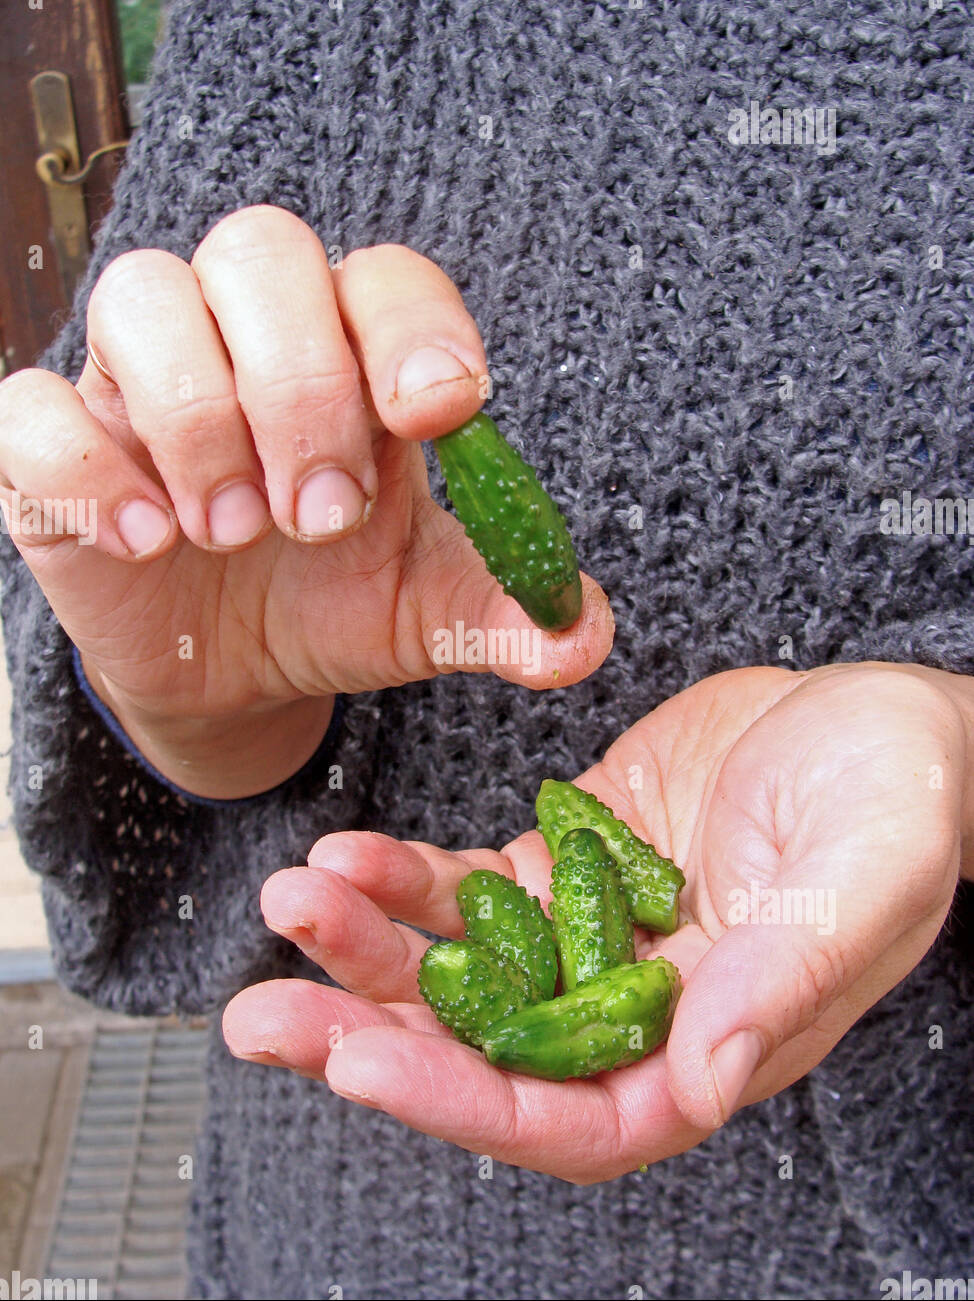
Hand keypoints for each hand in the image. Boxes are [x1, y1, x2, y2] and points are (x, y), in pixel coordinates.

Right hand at [0, 205, 612, 795]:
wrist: (230, 668)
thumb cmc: (335, 603)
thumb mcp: (426, 612)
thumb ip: (502, 611)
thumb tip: (580, 636)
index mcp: (352, 359)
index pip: (380, 278)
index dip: (411, 327)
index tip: (437, 415)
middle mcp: (242, 342)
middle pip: (258, 253)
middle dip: (299, 384)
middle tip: (321, 516)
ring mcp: (138, 386)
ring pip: (140, 295)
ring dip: (199, 417)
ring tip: (236, 532)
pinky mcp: (54, 453)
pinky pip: (29, 411)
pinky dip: (86, 471)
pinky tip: (147, 544)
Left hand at [222, 662, 973, 1181]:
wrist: (875, 720)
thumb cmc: (903, 797)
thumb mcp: (868, 874)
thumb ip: (788, 975)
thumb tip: (703, 1077)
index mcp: (709, 1045)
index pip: (573, 1116)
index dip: (465, 1105)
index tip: (362, 1067)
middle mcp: (635, 1011)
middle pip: (484, 1058)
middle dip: (369, 1041)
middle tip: (266, 1011)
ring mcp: (593, 938)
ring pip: (460, 973)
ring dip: (365, 952)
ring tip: (290, 901)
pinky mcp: (570, 867)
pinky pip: (471, 889)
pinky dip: (405, 879)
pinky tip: (349, 855)